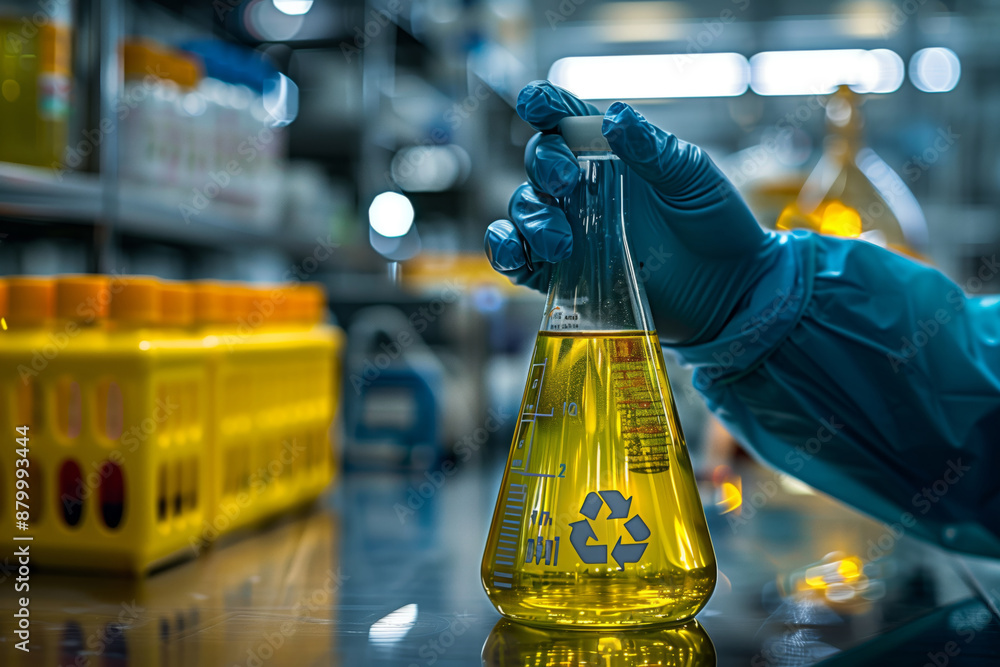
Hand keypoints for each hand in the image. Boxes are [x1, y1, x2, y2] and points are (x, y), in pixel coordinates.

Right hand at [484, 81, 783, 343]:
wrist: (728, 290)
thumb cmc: (714, 223)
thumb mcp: (692, 178)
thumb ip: (653, 149)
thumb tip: (614, 118)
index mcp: (610, 153)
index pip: (566, 119)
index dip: (544, 104)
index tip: (536, 103)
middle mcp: (581, 188)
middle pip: (539, 162)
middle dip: (544, 166)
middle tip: (566, 183)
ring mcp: (569, 231)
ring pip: (523, 210)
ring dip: (530, 219)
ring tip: (563, 243)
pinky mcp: (561, 275)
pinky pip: (517, 260)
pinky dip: (504, 252)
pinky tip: (514, 252)